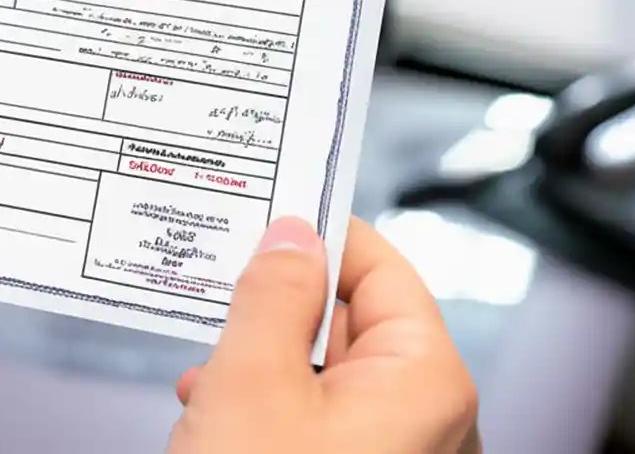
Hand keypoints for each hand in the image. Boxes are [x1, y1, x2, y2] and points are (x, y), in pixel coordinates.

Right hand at [169, 217, 479, 453]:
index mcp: (424, 381)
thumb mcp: (250, 381)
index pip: (382, 269)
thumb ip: (271, 294)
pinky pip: (319, 421)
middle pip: (352, 322)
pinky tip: (216, 414)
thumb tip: (289, 238)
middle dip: (278, 309)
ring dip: (261, 362)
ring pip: (326, 374)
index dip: (322, 236)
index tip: (271, 213)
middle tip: (221, 287)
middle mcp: (425, 419)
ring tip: (209, 371)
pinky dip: (267, 407)